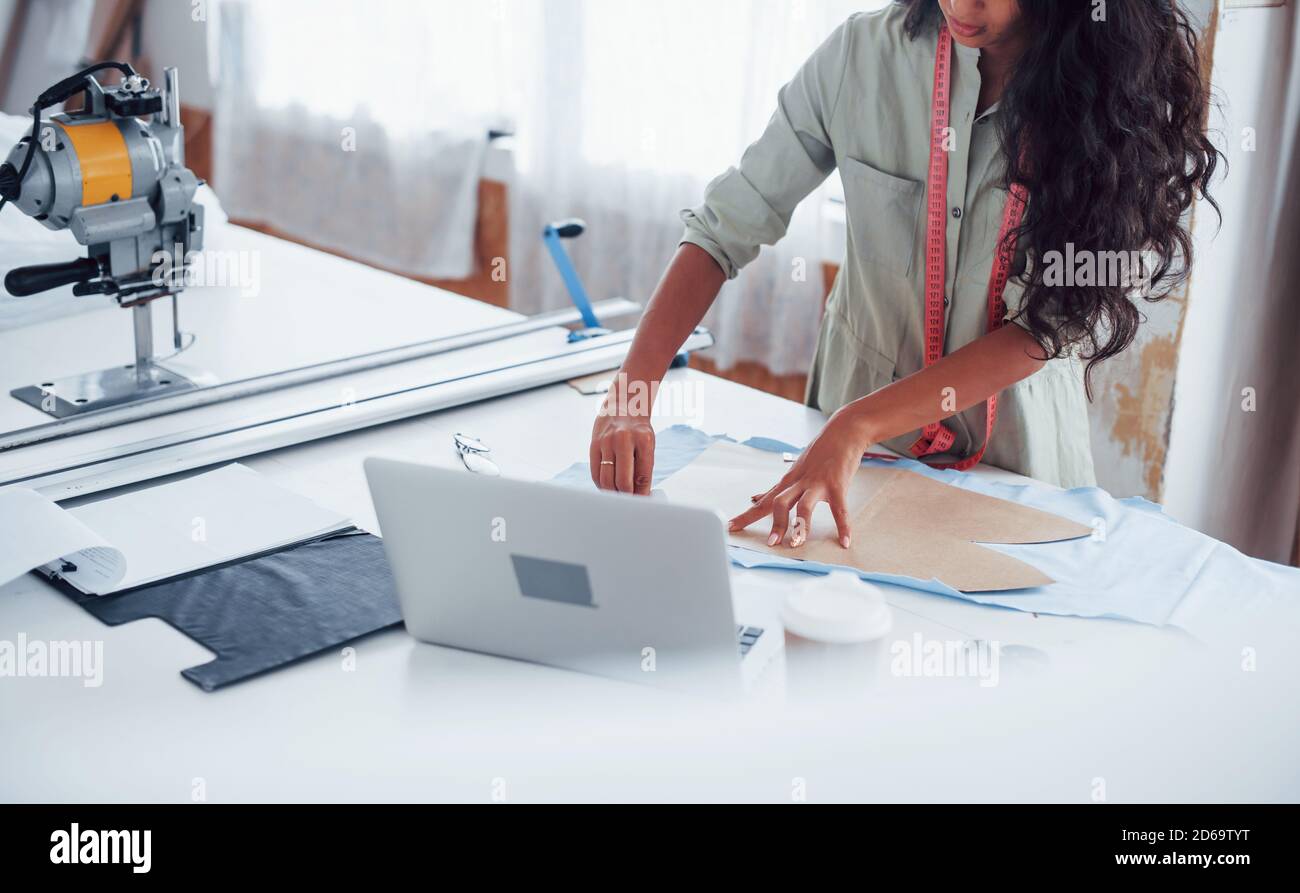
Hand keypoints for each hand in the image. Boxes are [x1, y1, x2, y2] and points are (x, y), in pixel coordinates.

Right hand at [590, 406, 654, 495]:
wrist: (623, 405)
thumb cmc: (638, 429)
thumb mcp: (647, 445)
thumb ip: (643, 468)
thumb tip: (639, 494)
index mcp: (644, 441)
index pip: (643, 477)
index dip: (642, 494)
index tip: (641, 502)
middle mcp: (624, 440)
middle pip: (623, 481)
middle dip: (626, 496)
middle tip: (628, 502)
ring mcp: (607, 442)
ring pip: (606, 480)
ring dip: (612, 492)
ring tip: (617, 495)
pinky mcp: (594, 444)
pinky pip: (595, 472)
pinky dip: (601, 484)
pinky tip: (606, 487)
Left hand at [728, 409, 871, 548]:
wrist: (843, 431)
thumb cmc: (819, 453)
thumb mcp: (794, 470)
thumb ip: (776, 488)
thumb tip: (754, 499)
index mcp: (788, 481)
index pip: (763, 501)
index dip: (747, 515)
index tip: (731, 528)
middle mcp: (799, 482)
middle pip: (780, 502)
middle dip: (775, 523)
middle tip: (771, 543)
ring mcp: (818, 483)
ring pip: (804, 505)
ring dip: (800, 525)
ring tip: (797, 543)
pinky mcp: (837, 484)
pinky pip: (839, 509)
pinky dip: (842, 526)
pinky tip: (844, 541)